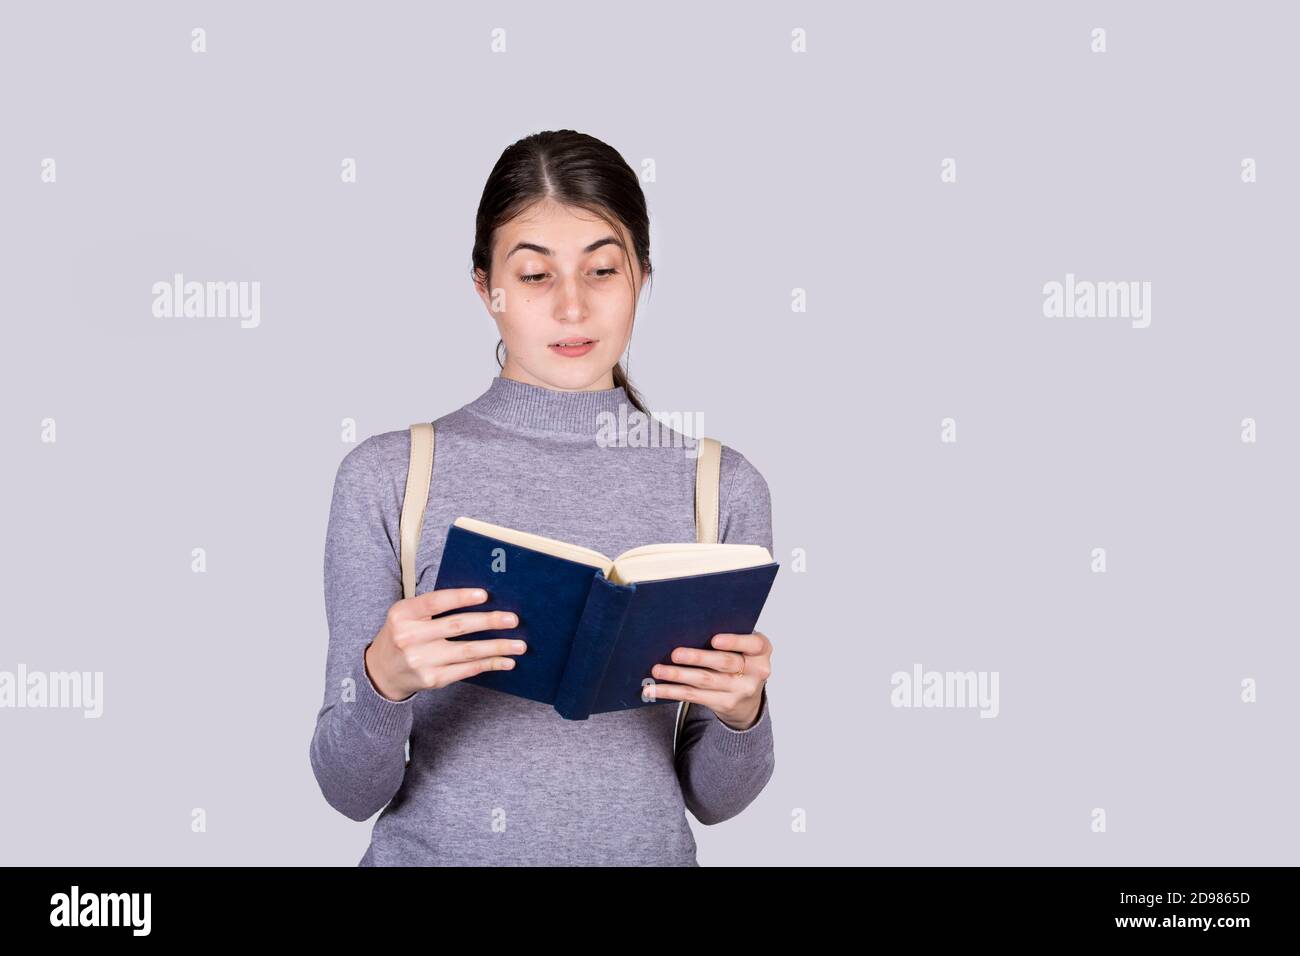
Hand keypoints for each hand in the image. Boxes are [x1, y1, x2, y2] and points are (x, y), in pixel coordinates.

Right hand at [364, 587, 525, 701]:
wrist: (382, 671)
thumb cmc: (403, 634)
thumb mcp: (407, 615)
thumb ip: (433, 607)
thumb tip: (481, 598)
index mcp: (403, 615)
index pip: (435, 602)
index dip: (461, 597)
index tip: (485, 595)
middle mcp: (410, 638)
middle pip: (457, 626)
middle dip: (489, 622)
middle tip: (513, 619)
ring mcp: (422, 661)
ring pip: (467, 651)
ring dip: (497, 647)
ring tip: (519, 644)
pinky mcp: (433, 679)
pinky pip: (467, 669)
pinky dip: (489, 664)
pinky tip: (505, 661)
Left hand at [645, 631, 771, 729]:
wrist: (747, 698)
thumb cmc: (739, 658)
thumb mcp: (742, 646)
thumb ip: (727, 635)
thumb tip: (686, 625)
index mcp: (762, 650)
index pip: (753, 643)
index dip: (734, 641)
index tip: (714, 639)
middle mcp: (756, 671)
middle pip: (724, 663)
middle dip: (697, 658)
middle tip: (675, 654)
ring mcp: (741, 690)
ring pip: (705, 681)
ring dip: (678, 675)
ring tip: (658, 670)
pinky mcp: (725, 704)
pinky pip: (694, 696)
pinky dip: (672, 692)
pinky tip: (654, 689)